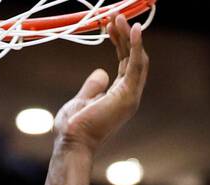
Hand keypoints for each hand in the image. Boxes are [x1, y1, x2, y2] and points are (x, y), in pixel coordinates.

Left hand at [54, 14, 149, 154]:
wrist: (72, 143)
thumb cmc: (74, 127)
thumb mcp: (82, 99)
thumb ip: (93, 86)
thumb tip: (101, 72)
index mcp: (120, 95)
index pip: (126, 63)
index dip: (120, 42)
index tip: (110, 25)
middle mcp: (129, 95)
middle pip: (133, 58)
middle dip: (125, 35)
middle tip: (115, 15)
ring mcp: (131, 96)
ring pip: (137, 58)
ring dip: (129, 36)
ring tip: (119, 17)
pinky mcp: (129, 96)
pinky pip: (137, 65)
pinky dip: (136, 46)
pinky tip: (133, 29)